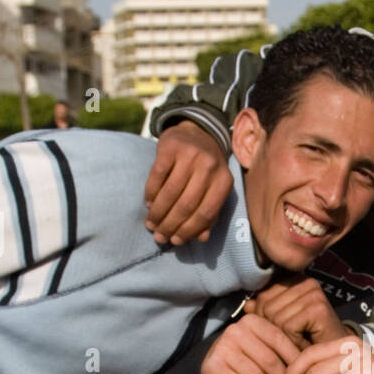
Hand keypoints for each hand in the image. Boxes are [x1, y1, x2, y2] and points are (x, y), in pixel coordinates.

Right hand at [145, 121, 232, 244]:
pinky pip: (157, 175)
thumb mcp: (214, 188)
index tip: (175, 241)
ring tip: (150, 224)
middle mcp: (209, 167)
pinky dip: (151, 193)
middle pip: (187, 204)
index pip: (206, 213)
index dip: (189, 230)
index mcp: (224, 181)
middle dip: (170, 225)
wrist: (198, 132)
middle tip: (159, 236)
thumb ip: (210, 213)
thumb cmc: (206, 169)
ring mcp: (190, 155)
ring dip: (158, 213)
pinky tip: (149, 204)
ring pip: (170, 192)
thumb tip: (200, 239)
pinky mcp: (171, 147)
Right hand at [199, 312, 299, 373]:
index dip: (293, 363)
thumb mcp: (262, 345)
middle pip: (269, 361)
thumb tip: (307, 369)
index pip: (280, 341)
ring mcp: (222, 348)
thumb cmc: (244, 356)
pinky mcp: (213, 367)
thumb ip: (280, 350)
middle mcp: (235, 331)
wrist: (212, 364)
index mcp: (252, 321)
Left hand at [253, 277, 344, 346]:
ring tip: (299, 340)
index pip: (263, 296)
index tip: (283, 330)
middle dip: (273, 329)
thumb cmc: (308, 340)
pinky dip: (293, 341)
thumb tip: (247, 306)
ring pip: (275, 318)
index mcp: (295, 280)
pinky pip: (287, 327)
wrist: (334, 355)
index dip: (265, 319)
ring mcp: (314, 294)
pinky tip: (305, 343)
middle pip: (266, 307)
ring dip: (284, 338)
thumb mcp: (282, 324)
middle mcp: (306, 282)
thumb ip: (264, 312)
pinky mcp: (318, 308)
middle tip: (291, 338)